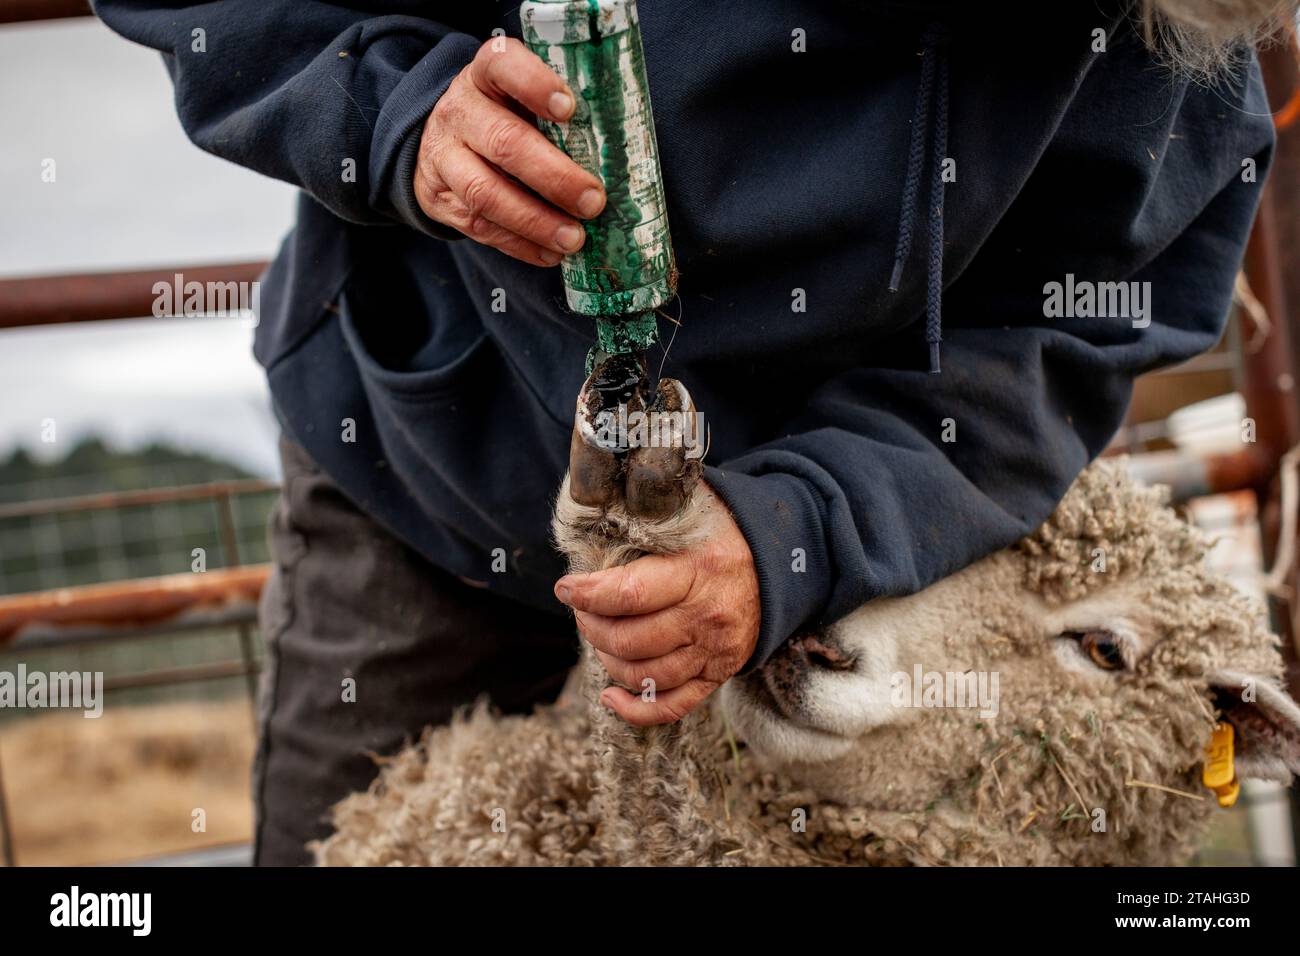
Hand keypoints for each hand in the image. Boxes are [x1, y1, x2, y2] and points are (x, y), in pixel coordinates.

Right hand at [415, 37, 606, 264]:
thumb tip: (617, 154)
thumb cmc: (502, 116)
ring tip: (574, 238)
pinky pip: (479, 227)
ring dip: (536, 221)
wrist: (439, 140)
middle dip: (555, 177)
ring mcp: (444, 156)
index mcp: (485, 74)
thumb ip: (557, 115)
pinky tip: (550, 253)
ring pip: (486, 193)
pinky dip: (519, 244)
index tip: (570, 109)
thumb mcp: (521, 97)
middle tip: (594, 201)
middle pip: (504, 143)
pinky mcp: (439, 199)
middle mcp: (459, 111)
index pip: (503, 65)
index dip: (535, 85)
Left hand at [554, 484, 760, 724]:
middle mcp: (708, 616)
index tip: (566, 587)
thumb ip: (650, 504)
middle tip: (581, 610)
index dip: (589, 594)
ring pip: (644, 675)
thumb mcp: (693, 508)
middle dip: (591, 626)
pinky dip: (635, 709)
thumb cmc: (721, 534)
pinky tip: (610, 696)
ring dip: (607, 660)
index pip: (631, 593)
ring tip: (598, 637)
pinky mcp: (717, 675)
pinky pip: (672, 707)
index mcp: (699, 570)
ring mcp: (714, 651)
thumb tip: (596, 500)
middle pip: (631, 640)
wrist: (779, 567)